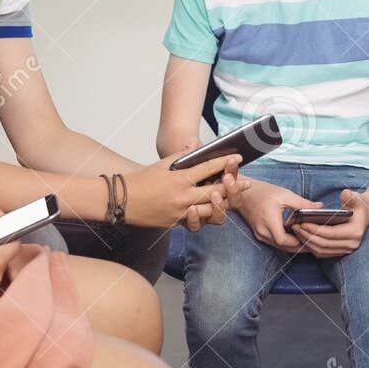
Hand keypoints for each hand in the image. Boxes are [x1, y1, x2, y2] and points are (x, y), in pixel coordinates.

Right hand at [126, 154, 240, 228]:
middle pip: (215, 192)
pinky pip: (196, 221)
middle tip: (246, 182)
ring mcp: (180, 212)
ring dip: (224, 204)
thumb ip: (181, 155)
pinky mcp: (175, 223)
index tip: (237, 156)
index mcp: (180, 178)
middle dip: (233, 186)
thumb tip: (195, 144)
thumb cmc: (141, 181)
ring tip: (234, 198)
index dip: (225, 162)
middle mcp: (182, 196)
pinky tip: (215, 210)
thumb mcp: (161, 164)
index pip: (208, 168)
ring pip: (210, 211)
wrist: (121, 201)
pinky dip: (207, 215)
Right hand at [237, 178, 312, 249]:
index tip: (310, 238)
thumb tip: (319, 207)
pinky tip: (295, 237)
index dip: (297, 242)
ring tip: (307, 241)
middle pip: (283, 246)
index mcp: (268, 221)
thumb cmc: (263, 192)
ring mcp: (260, 234)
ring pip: (279, 246)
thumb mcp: (285, 194)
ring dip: (292, 246)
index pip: (283, 240)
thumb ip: (302, 203)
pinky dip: (285, 242)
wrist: (244, 193)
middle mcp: (262, 231)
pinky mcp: (259, 234)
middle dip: (298, 246)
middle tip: (313, 243)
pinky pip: (274, 242)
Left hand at [292, 189, 368, 257]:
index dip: (316, 230)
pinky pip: (322, 253)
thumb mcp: (357, 198)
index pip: (331, 233)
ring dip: (307, 242)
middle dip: (308, 236)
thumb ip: (351, 196)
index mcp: (355, 232)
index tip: (303, 223)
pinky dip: (311, 247)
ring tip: (297, 232)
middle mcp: (351, 244)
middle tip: (295, 227)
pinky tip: (302, 238)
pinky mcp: (339, 252)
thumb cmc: (358, 205)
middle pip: (324, 244)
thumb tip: (345, 194)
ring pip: (321, 250)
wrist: (365, 215)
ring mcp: (346, 250)